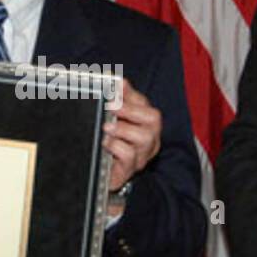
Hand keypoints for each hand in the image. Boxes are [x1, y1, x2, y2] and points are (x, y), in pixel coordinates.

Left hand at [102, 79, 161, 193]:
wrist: (103, 176)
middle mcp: (149, 138)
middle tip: (111, 106)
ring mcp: (141, 155)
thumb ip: (118, 100)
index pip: (145, 103)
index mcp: (145, 122)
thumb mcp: (114, 121)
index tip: (116, 87)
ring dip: (123, 128)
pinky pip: (129, 156)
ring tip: (107, 127)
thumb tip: (119, 81)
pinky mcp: (129, 169)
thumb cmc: (112, 145)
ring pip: (144, 138)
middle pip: (153, 119)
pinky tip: (106, 143)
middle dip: (131, 110)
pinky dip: (117, 146)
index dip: (131, 94)